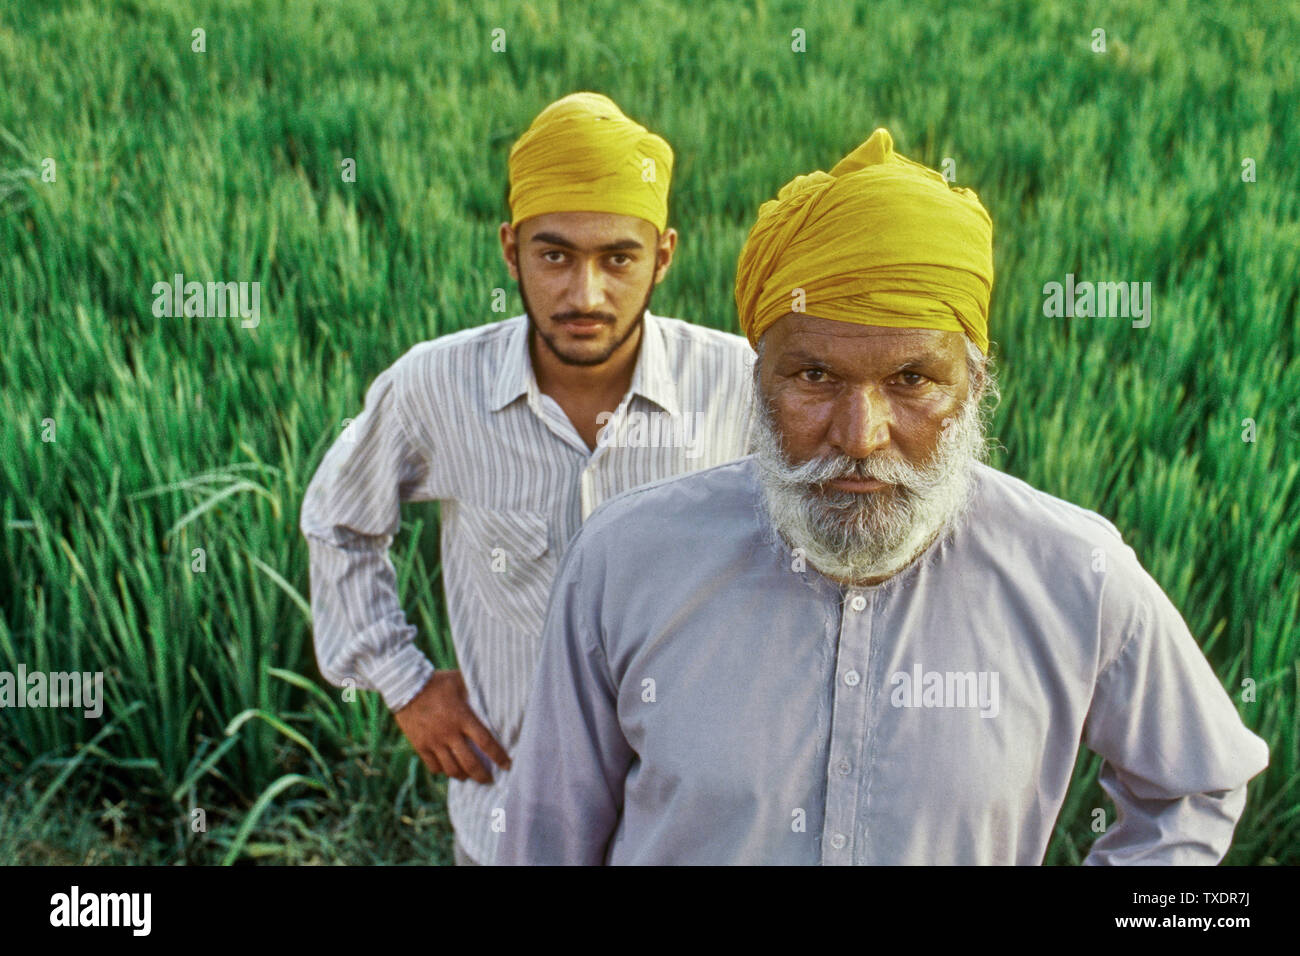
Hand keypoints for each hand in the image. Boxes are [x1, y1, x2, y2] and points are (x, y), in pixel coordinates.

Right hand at [393, 670, 510, 783]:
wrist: (405, 686)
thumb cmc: (437, 682)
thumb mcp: (459, 681)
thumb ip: (475, 691)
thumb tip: (493, 691)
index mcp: (463, 717)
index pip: (486, 742)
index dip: (499, 757)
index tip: (508, 766)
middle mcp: (449, 733)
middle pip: (470, 763)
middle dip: (482, 775)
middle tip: (489, 780)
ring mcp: (434, 741)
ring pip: (452, 769)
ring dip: (463, 775)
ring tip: (469, 776)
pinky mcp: (420, 745)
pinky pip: (434, 767)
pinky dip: (443, 771)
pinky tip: (448, 769)